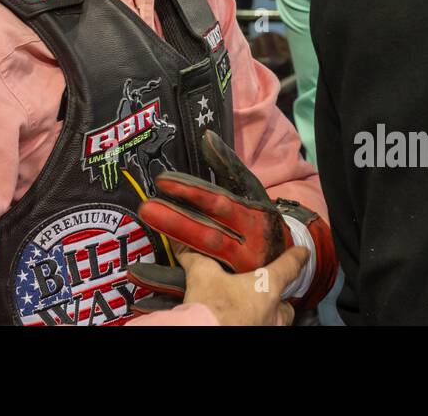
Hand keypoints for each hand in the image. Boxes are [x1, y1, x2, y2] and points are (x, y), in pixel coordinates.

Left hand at [135, 130, 336, 307]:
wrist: (290, 257)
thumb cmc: (261, 216)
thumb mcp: (252, 191)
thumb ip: (229, 166)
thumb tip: (206, 137)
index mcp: (253, 219)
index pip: (219, 203)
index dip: (191, 192)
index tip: (163, 181)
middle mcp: (246, 249)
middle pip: (209, 237)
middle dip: (176, 223)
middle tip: (146, 208)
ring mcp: (236, 273)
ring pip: (201, 267)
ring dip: (167, 266)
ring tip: (136, 262)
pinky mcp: (225, 290)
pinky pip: (194, 289)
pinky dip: (166, 289)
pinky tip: (140, 282)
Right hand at [166, 247, 306, 325]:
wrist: (202, 331)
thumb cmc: (210, 308)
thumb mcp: (202, 275)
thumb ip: (197, 258)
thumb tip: (186, 248)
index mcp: (267, 287)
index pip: (289, 267)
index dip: (297, 257)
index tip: (303, 252)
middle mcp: (274, 311)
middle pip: (286, 304)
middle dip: (277, 299)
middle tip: (261, 292)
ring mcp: (268, 329)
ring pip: (276, 321)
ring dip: (266, 315)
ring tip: (248, 309)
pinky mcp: (260, 339)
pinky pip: (263, 329)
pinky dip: (254, 324)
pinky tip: (239, 321)